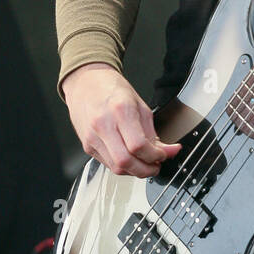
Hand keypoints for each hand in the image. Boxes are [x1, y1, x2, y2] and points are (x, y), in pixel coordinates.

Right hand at [61, 63, 181, 177]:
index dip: (155, 156)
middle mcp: (103, 125)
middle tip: (156, 165)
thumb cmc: (112, 90)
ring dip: (135, 171)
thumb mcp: (140, 106)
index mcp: (120, 111)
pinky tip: (131, 159)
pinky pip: (108, 164)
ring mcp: (92, 137)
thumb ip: (153, 133)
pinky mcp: (87, 146)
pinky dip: (123, 166)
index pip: (138, 145)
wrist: (86, 83)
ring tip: (145, 163)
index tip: (164, 155)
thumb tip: (168, 151)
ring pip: (116, 168)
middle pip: (125, 162)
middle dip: (145, 170)